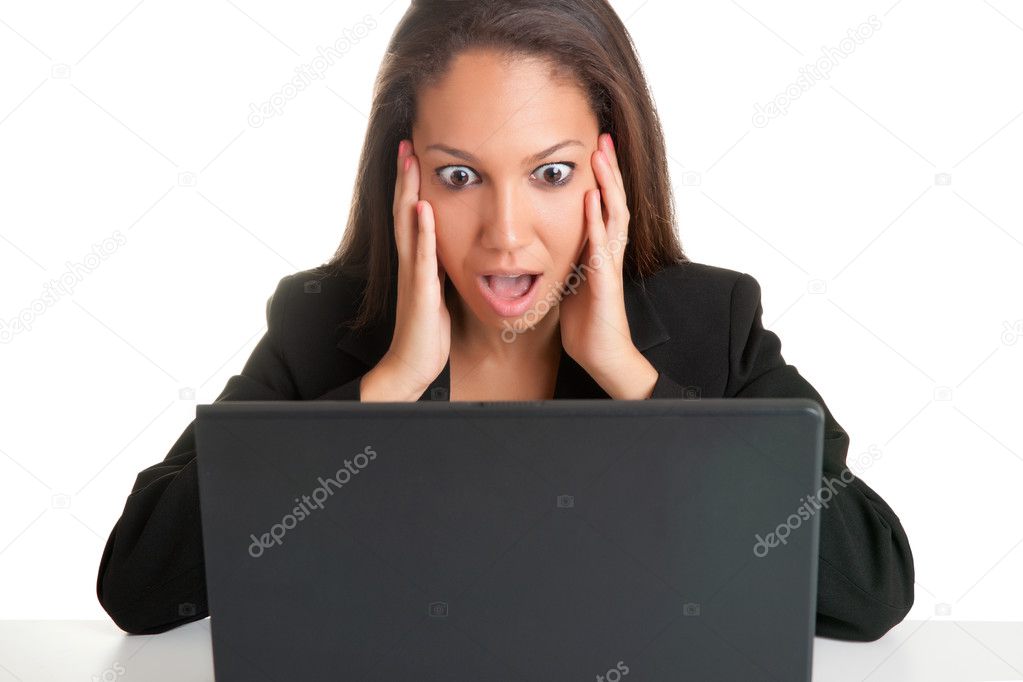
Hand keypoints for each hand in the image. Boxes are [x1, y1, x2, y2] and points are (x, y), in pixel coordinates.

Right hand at [370, 139, 450, 399]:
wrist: (412, 365)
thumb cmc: (427, 332)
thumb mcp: (438, 292)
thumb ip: (440, 269)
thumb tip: (455, 250)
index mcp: (417, 261)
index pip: (412, 214)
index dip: (411, 184)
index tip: (414, 154)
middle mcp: (410, 262)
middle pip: (404, 209)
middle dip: (405, 176)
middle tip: (406, 143)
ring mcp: (413, 275)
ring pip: (408, 225)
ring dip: (408, 191)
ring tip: (410, 161)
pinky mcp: (420, 292)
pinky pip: (421, 256)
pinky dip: (422, 231)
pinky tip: (423, 208)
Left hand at [558, 133, 656, 398]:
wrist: (600, 355)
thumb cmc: (586, 323)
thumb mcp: (571, 282)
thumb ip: (568, 259)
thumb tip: (549, 245)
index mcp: (600, 252)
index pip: (604, 206)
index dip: (601, 178)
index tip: (594, 149)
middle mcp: (609, 253)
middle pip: (614, 202)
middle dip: (609, 171)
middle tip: (603, 139)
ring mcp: (609, 266)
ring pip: (614, 217)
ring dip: (608, 186)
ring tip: (601, 158)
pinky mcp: (605, 282)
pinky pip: (602, 247)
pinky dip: (597, 222)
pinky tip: (592, 201)